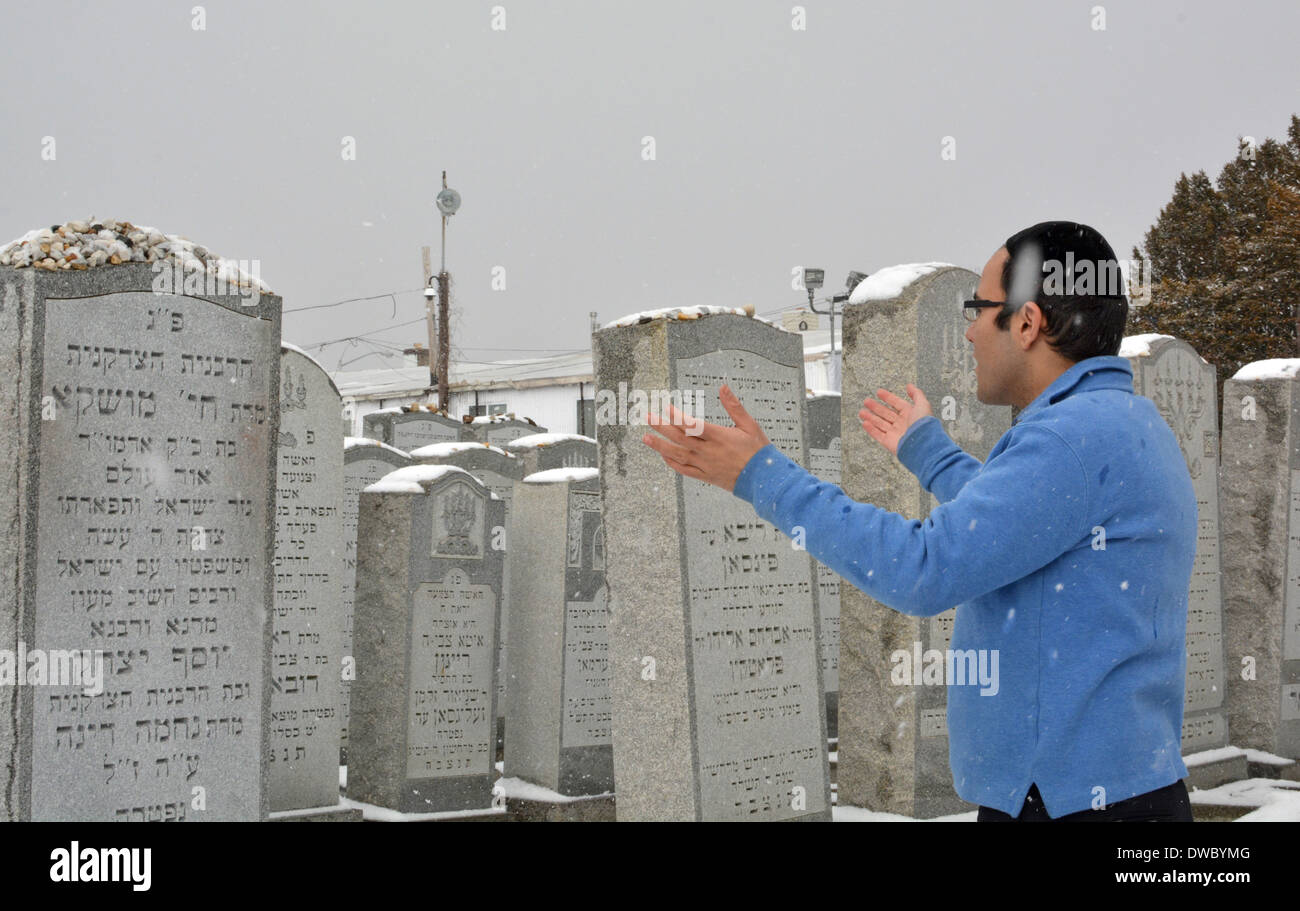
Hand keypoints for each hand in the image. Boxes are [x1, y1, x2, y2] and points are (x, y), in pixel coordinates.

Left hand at [642, 385, 771, 491]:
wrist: (764, 479)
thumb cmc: (758, 450)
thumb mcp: (749, 425)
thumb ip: (734, 406)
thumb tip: (723, 387)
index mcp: (719, 437)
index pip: (693, 425)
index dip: (678, 416)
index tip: (666, 407)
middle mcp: (709, 451)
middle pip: (680, 438)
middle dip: (662, 427)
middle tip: (647, 417)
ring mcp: (705, 465)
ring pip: (678, 455)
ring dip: (660, 446)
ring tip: (646, 437)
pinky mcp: (706, 476)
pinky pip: (684, 470)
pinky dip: (672, 463)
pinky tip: (663, 456)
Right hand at [859, 384, 931, 455]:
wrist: (921, 444)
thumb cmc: (923, 425)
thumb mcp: (922, 404)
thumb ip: (916, 394)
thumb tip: (909, 386)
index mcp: (910, 414)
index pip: (897, 403)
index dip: (888, 397)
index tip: (879, 392)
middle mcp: (902, 424)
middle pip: (886, 413)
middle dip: (875, 407)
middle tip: (866, 401)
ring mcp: (895, 433)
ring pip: (880, 424)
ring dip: (870, 417)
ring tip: (861, 412)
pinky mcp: (889, 442)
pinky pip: (878, 435)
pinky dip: (871, 429)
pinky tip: (865, 423)